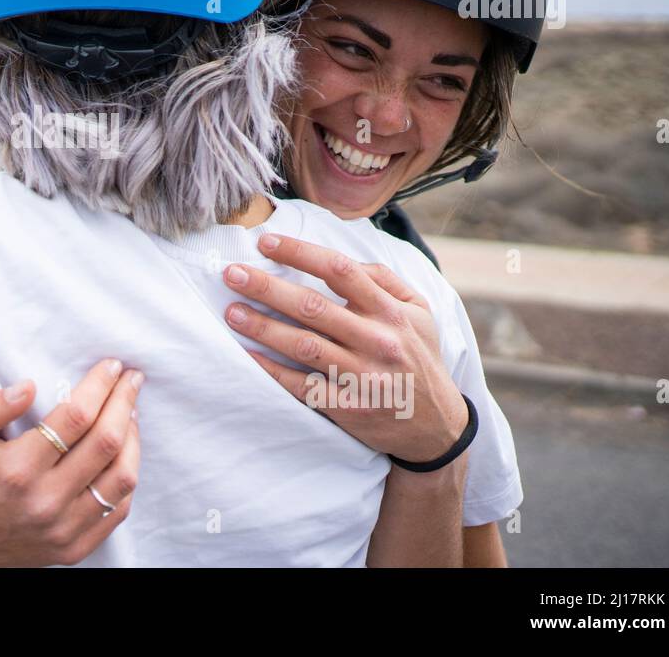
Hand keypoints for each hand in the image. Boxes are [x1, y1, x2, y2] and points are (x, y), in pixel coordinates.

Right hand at [0, 359, 143, 566]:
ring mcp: (65, 527)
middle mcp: (46, 499)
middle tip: (131, 378)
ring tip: (130, 413)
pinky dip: (127, 474)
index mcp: (17, 468)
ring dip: (133, 438)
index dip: (100, 386)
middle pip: (106, 442)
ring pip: (122, 476)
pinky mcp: (77, 546)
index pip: (75, 417)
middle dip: (125, 402)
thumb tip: (28, 386)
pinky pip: (119, 508)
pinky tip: (124, 452)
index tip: (111, 366)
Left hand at [223, 233, 468, 463]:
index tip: (266, 243)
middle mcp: (377, 341)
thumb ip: (384, 280)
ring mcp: (361, 377)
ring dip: (262, 327)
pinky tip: (247, 355)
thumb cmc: (419, 357)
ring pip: (303, 346)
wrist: (436, 426)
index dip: (299, 253)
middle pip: (313, 307)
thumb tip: (339, 257)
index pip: (340, 271)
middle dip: (267, 287)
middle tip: (232, 273)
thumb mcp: (418, 312)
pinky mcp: (348, 408)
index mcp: (391, 312)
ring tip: (231, 311)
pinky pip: (301, 386)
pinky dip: (271, 370)